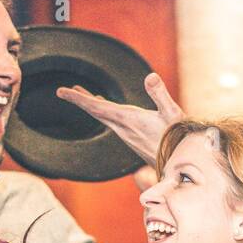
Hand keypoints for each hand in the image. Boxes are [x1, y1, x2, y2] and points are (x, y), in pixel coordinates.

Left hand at [56, 73, 183, 165]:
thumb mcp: (172, 114)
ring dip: (90, 105)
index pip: (97, 107)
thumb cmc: (179, 139)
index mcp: (128, 119)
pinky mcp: (132, 137)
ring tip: (80, 94)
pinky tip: (105, 109)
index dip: (78, 99)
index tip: (61, 91)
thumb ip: (160, 95)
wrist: (181, 165)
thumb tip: (151, 77)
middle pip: (95, 112)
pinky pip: (112, 121)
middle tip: (63, 91)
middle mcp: (123, 128)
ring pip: (103, 117)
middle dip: (80, 100)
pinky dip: (103, 111)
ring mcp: (127, 134)